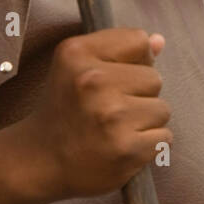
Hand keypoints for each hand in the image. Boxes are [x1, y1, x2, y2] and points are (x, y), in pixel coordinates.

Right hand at [11, 28, 171, 202]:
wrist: (39, 162)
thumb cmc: (65, 110)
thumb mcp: (76, 67)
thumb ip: (119, 49)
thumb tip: (158, 41)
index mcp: (77, 53)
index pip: (139, 41)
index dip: (133, 61)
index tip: (113, 78)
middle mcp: (92, 81)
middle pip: (155, 78)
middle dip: (139, 95)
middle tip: (108, 110)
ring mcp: (111, 117)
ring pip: (162, 110)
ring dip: (145, 123)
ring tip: (114, 130)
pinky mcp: (126, 149)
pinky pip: (164, 138)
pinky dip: (148, 146)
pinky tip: (120, 147)